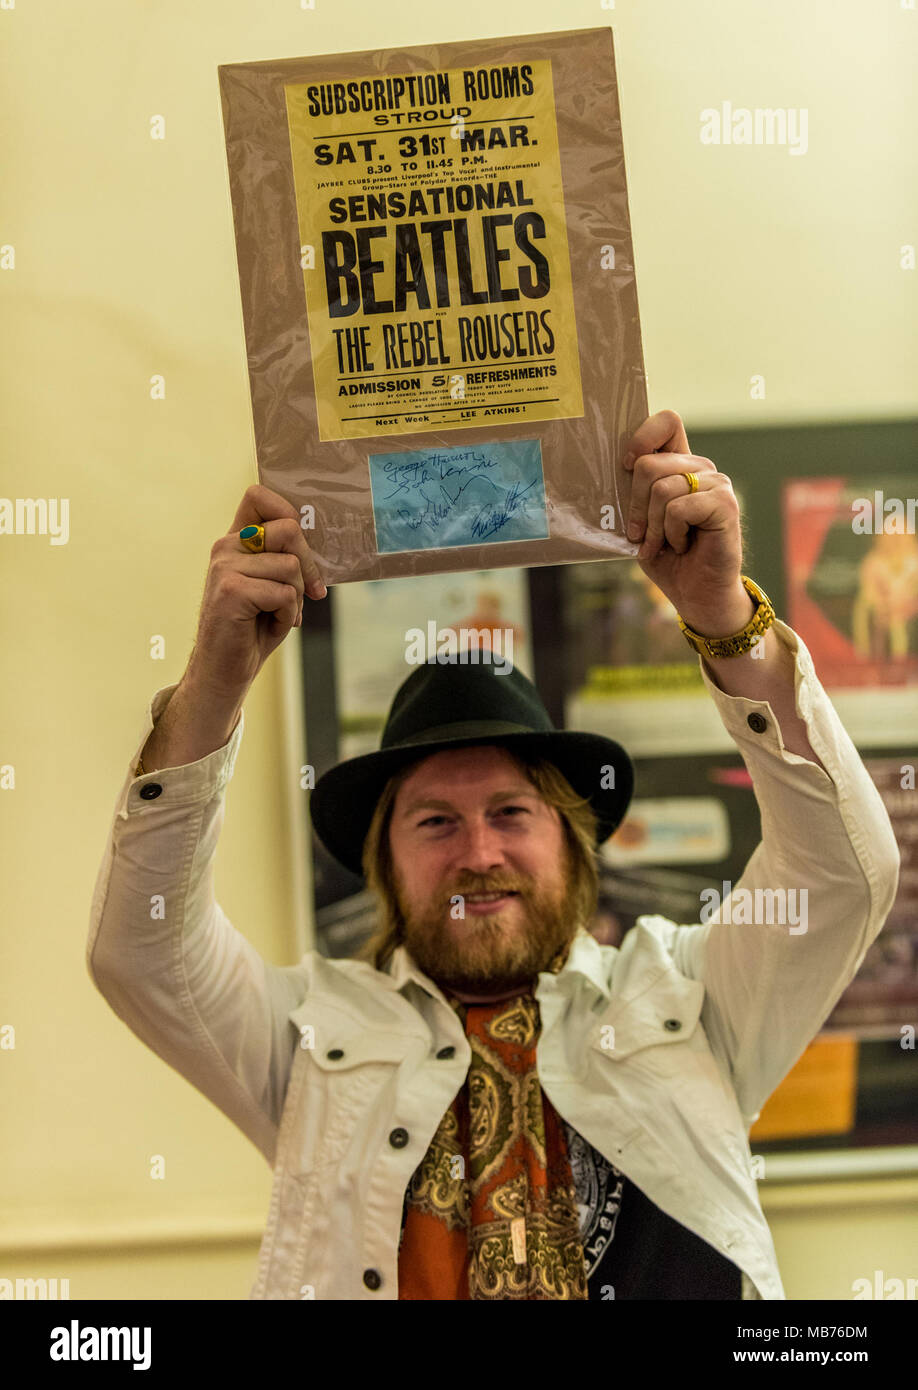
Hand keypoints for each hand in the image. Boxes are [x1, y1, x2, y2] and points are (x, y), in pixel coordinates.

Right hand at [186, 484, 325, 699]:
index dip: (287, 512)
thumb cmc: (252, 628)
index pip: (258, 496)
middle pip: (289, 530)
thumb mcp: (272, 584)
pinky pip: (284, 593)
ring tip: (278, 613)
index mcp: (235, 540)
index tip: (299, 547)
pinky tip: (269, 624)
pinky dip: (287, 614)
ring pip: (290, 566)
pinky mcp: (231, 590)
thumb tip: (319, 538)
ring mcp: (225, 567)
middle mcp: (226, 546)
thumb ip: (285, 556)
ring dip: (296, 597)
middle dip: (308, 565)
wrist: (224, 670)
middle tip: (307, 593)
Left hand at [623, 409, 751, 632]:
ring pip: (662, 489)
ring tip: (664, 543)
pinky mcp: (725, 504)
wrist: (697, 595)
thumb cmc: (667, 559)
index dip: (641, 437)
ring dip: (653, 526)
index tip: (625, 466)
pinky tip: (682, 545)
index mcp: (681, 466)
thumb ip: (633, 495)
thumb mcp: (640, 523)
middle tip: (639, 533)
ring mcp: (717, 484)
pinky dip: (671, 534)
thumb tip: (609, 473)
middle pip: (649, 463)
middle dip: (635, 505)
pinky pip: (679, 508)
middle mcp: (701, 469)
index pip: (667, 422)